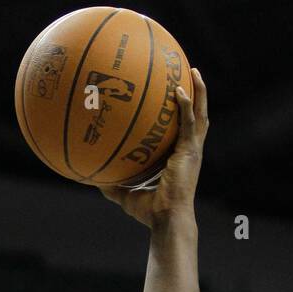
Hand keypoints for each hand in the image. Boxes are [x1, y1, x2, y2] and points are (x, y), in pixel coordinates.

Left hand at [98, 68, 208, 228]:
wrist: (167, 219)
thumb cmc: (150, 212)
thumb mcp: (126, 196)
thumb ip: (113, 186)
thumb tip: (92, 180)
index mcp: (179, 159)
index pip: (183, 131)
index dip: (183, 114)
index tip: (176, 97)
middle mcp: (189, 151)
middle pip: (197, 116)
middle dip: (196, 95)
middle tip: (190, 74)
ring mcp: (192, 150)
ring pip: (200, 114)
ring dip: (199, 93)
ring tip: (193, 72)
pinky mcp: (190, 151)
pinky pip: (189, 123)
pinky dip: (186, 106)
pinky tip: (179, 90)